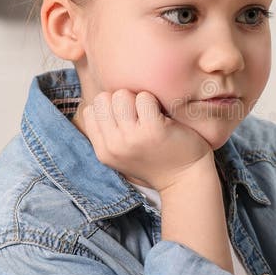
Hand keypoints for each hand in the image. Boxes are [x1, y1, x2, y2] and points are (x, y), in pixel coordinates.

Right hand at [82, 89, 213, 192]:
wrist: (186, 179)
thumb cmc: (155, 159)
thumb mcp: (122, 154)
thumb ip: (108, 133)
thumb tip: (101, 99)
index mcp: (103, 151)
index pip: (89, 111)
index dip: (108, 108)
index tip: (125, 118)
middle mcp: (113, 146)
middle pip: (103, 99)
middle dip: (120, 100)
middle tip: (138, 114)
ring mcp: (132, 138)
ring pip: (121, 95)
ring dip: (137, 98)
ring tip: (149, 114)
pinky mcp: (153, 130)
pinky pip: (144, 97)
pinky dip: (153, 100)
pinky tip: (162, 115)